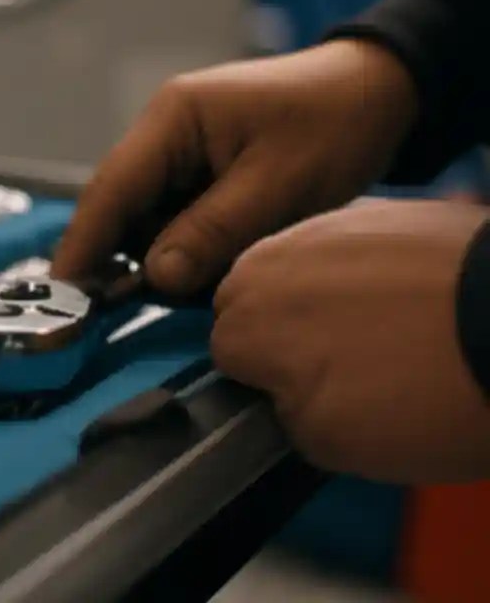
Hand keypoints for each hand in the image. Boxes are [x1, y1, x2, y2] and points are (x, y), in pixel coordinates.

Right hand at [53, 40, 416, 295]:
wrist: (382, 89)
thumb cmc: (335, 121)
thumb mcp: (278, 182)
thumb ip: (213, 230)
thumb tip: (156, 278)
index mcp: (172, 119)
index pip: (110, 189)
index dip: (83, 244)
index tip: (61, 292)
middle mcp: (163, 133)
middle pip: (123, 210)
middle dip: (129, 260)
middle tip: (134, 311)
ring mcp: (180, 153)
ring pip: (150, 222)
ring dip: (168, 259)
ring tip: (200, 288)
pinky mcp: (201, 173)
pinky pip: (178, 221)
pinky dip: (191, 250)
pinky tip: (215, 269)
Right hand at [212, 200, 489, 482]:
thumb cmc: (428, 390)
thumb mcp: (332, 446)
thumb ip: (282, 415)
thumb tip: (287, 396)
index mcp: (243, 320)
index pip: (227, 355)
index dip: (269, 382)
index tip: (311, 397)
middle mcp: (269, 259)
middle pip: (256, 299)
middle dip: (288, 328)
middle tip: (350, 366)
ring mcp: (327, 226)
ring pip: (304, 268)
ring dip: (329, 296)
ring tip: (392, 332)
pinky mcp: (382, 208)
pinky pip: (356, 246)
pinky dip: (376, 271)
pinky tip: (418, 303)